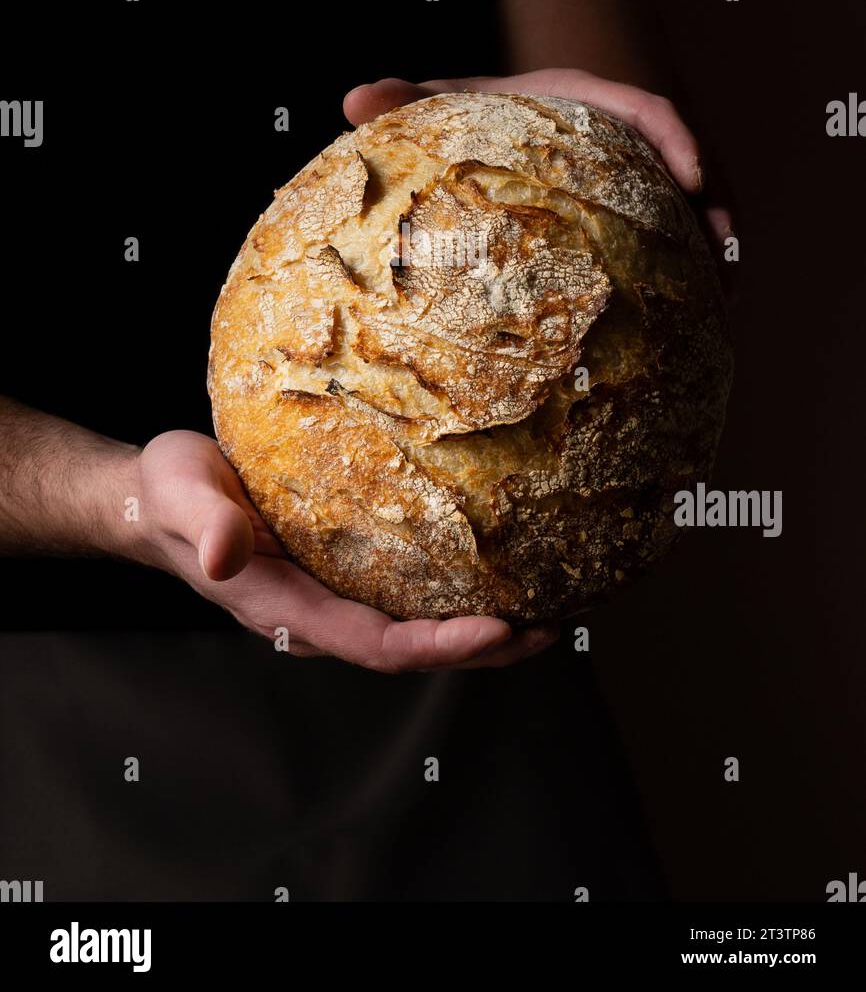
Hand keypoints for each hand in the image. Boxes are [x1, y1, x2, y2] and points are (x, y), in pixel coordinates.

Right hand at [122, 430, 557, 672]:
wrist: (154, 498)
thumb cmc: (167, 495)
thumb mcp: (182, 496)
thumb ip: (207, 525)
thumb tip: (229, 555)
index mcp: (286, 609)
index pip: (377, 644)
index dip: (440, 646)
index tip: (499, 628)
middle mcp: (316, 615)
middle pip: (412, 650)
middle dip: (483, 647)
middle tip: (551, 625)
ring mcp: (330, 597)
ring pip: (414, 628)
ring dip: (480, 628)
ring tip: (545, 607)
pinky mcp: (339, 572)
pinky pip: (405, 595)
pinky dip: (454, 592)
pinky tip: (492, 568)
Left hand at [344, 69, 735, 271]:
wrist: (513, 122)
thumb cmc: (487, 110)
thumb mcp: (455, 99)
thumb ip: (409, 96)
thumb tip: (352, 98)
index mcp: (596, 108)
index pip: (649, 113)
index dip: (679, 141)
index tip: (695, 174)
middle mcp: (628, 150)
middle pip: (687, 174)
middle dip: (713, 214)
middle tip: (727, 260)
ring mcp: (636, 190)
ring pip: (685, 219)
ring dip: (707, 260)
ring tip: (722, 307)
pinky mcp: (632, 225)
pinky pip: (664, 251)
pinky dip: (681, 284)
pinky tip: (686, 330)